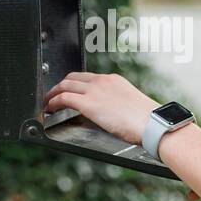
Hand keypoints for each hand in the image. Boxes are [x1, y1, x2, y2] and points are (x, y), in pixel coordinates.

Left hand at [43, 72, 159, 145]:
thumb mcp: (128, 104)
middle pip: (72, 77)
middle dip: (59, 86)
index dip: (73, 83)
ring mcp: (95, 91)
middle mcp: (102, 81)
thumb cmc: (147, 120)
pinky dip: (53, 102)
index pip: (87, 77)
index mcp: (113, 80)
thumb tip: (102, 114)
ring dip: (53, 94)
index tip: (67, 90)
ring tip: (48, 103)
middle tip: (52, 95)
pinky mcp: (89, 104)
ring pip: (65, 85)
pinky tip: (50, 109)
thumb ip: (112, 104)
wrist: (152, 123)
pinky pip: (64, 99)